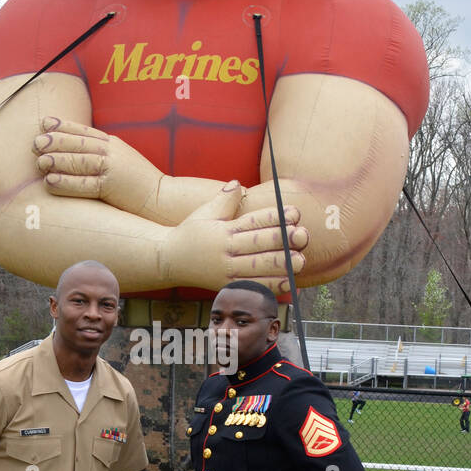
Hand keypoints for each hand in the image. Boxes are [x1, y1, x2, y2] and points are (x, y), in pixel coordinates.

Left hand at [33, 116, 161, 214]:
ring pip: (79, 160)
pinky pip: (84, 184)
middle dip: (55, 141)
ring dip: (57, 160)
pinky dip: (66, 182)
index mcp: (113, 144)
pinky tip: (50, 181)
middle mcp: (112, 152)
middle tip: (35, 143)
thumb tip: (79, 153)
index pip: (84, 131)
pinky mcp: (112, 187)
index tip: (44, 123)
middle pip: (78, 143)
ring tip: (39, 161)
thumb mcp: (123, 161)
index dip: (63, 125)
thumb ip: (104, 154)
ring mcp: (112, 168)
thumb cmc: (140, 184)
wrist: (163, 199)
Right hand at [163, 182, 307, 293]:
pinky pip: (251, 287)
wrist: (167, 260)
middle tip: (303, 236)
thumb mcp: (204, 213)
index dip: (275, 218)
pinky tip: (288, 282)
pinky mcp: (226, 286)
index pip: (252, 223)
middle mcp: (225, 252)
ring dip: (280, 266)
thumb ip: (223, 200)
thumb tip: (237, 184)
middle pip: (258, 246)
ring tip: (301, 261)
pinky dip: (270, 286)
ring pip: (257, 269)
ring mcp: (226, 272)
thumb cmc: (189, 233)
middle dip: (282, 241)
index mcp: (223, 231)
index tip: (294, 213)